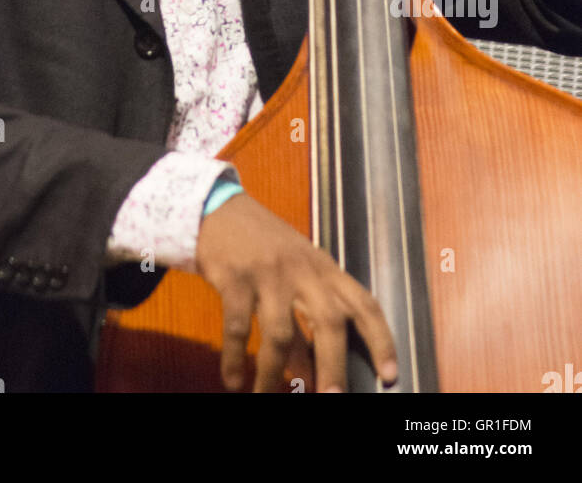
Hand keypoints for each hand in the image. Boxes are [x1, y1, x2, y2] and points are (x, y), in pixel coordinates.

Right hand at [195, 192, 397, 393]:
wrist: (217, 208)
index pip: (363, 303)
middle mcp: (301, 269)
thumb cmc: (262, 245)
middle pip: (329, 320)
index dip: (381, 340)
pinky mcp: (234, 277)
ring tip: (264, 397)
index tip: (390, 376)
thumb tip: (309, 375)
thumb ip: (303, 320)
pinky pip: (237, 327)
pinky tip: (232, 380)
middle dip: (334, 365)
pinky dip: (235, 359)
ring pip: (280, 333)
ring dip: (273, 373)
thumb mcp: (292, 275)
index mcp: (323, 267)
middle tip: (333, 398)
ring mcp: (268, 272)